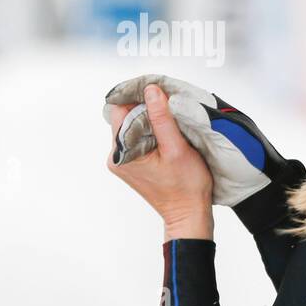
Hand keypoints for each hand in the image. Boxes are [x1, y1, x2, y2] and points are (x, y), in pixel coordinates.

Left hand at [105, 83, 213, 239]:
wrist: (188, 213)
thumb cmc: (186, 187)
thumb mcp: (177, 148)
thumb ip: (162, 118)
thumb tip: (152, 92)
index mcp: (122, 153)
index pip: (121, 111)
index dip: (138, 97)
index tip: (157, 92)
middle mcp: (117, 158)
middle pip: (125, 118)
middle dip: (146, 109)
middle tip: (170, 107)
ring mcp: (123, 162)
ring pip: (132, 127)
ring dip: (150, 121)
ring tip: (171, 124)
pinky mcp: (132, 164)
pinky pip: (138, 139)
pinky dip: (151, 133)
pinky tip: (167, 137)